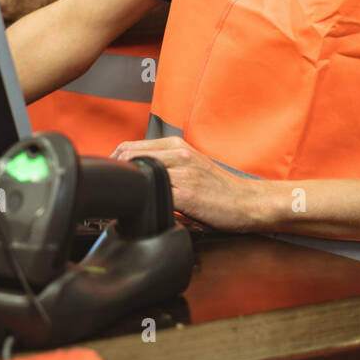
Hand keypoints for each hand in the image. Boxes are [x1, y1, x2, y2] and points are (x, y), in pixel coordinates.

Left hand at [110, 137, 263, 231]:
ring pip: (140, 175)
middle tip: (111, 193)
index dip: (115, 163)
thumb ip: (166, 164)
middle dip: (116, 175)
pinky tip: (141, 212)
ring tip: (122, 203)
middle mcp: (179, 155)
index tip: (112, 178)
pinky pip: (156, 196)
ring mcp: (183, 175)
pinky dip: (144, 203)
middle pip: (130, 157)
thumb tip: (135, 172)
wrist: (248, 202)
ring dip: (128, 190)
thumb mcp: (191, 166)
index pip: (130, 146)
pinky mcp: (188, 196)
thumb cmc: (219, 188)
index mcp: (178, 146)